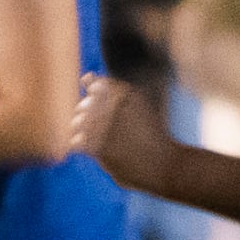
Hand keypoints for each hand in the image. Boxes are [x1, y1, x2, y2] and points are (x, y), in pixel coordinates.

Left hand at [72, 73, 174, 194]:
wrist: (164, 164)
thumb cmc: (149, 133)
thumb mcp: (134, 104)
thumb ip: (107, 88)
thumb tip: (84, 76)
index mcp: (126, 92)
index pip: (95, 86)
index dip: (99, 101)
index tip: (113, 113)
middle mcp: (114, 105)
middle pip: (83, 106)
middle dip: (89, 118)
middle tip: (109, 131)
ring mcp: (105, 125)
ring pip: (76, 123)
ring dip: (84, 132)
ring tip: (105, 141)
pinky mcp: (98, 146)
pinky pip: (75, 141)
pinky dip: (84, 147)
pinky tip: (101, 151)